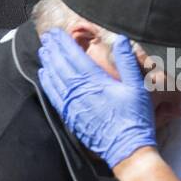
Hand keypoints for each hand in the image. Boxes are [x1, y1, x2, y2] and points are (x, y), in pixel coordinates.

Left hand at [38, 28, 156, 168]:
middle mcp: (80, 92)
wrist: (127, 148)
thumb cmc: (135, 117)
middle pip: (61, 65)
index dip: (64, 43)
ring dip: (48, 64)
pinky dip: (47, 83)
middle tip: (47, 37)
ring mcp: (72, 105)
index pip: (74, 56)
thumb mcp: (137, 86)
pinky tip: (44, 76)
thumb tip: (121, 39)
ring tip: (44, 51)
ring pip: (54, 80)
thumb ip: (127, 61)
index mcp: (96, 81)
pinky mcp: (70, 117)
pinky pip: (54, 96)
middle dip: (53, 49)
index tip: (57, 33)